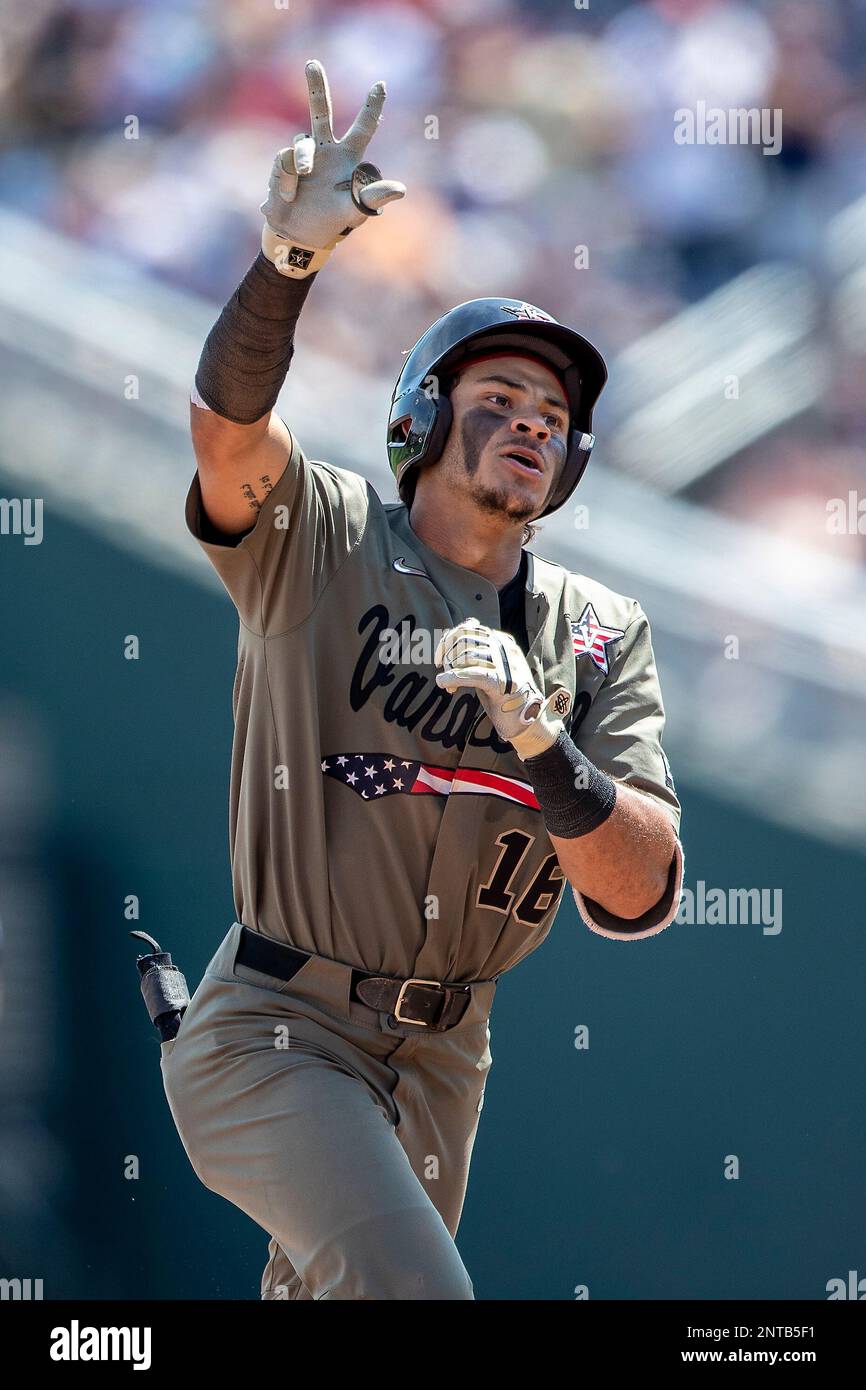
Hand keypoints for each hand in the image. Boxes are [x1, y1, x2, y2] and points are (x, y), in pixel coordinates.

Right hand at [260, 59, 405, 277]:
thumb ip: (375, 198)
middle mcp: (325, 151)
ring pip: (300, 141)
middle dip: (316, 87)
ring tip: (300, 182)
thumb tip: (401, 190)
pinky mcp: (283, 165)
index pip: (363, 128)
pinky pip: (285, 162)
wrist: (299, 238)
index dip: (372, 107)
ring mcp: (303, 157)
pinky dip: (287, 180)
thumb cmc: (332, 224)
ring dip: (301, 161)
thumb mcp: (356, 212)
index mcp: (348, 159)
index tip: (381, 84)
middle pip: (321, 112)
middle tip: (312, 62)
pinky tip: (289, 197)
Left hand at [434, 618, 571, 760]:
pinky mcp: (503, 682)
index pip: (468, 628)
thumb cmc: (505, 695)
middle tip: (445, 675)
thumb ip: (477, 651)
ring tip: (451, 687)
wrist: (527, 720)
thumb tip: (458, 630)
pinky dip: (453, 678)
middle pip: (464, 641)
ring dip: (451, 671)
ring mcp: (506, 664)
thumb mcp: (492, 666)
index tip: (439, 659)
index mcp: (503, 641)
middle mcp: (505, 648)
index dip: (447, 641)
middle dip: (448, 658)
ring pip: (466, 656)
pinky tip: (444, 684)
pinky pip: (472, 674)